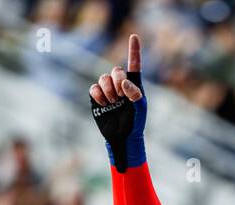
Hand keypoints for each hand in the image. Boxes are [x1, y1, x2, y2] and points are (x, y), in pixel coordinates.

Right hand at [89, 34, 145, 172]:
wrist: (122, 137)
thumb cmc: (135, 123)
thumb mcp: (140, 108)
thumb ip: (135, 94)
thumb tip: (124, 83)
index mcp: (134, 84)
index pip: (134, 64)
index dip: (134, 50)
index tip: (134, 37)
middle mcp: (120, 85)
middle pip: (116, 70)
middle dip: (117, 80)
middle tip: (121, 95)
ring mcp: (108, 91)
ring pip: (103, 78)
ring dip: (108, 89)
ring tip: (113, 102)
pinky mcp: (97, 98)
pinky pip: (94, 88)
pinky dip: (98, 94)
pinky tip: (104, 104)